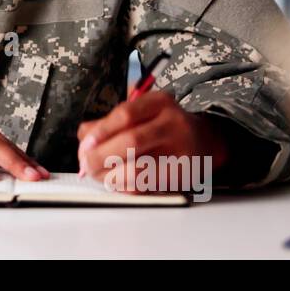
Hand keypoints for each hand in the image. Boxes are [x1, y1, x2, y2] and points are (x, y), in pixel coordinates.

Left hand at [76, 92, 227, 189]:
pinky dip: (125, 187)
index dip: (100, 131)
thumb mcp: (141, 113)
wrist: (205, 140)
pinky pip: (147, 187)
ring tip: (99, 175)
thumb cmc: (162, 126)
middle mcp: (174, 124)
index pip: (125, 114)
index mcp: (159, 102)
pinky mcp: (182, 176)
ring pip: (139, 169)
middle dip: (100, 157)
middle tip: (86, 164)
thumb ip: (109, 123)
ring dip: (110, 176)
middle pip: (131, 142)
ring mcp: (181, 151)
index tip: (85, 145)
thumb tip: (84, 141)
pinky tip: (117, 184)